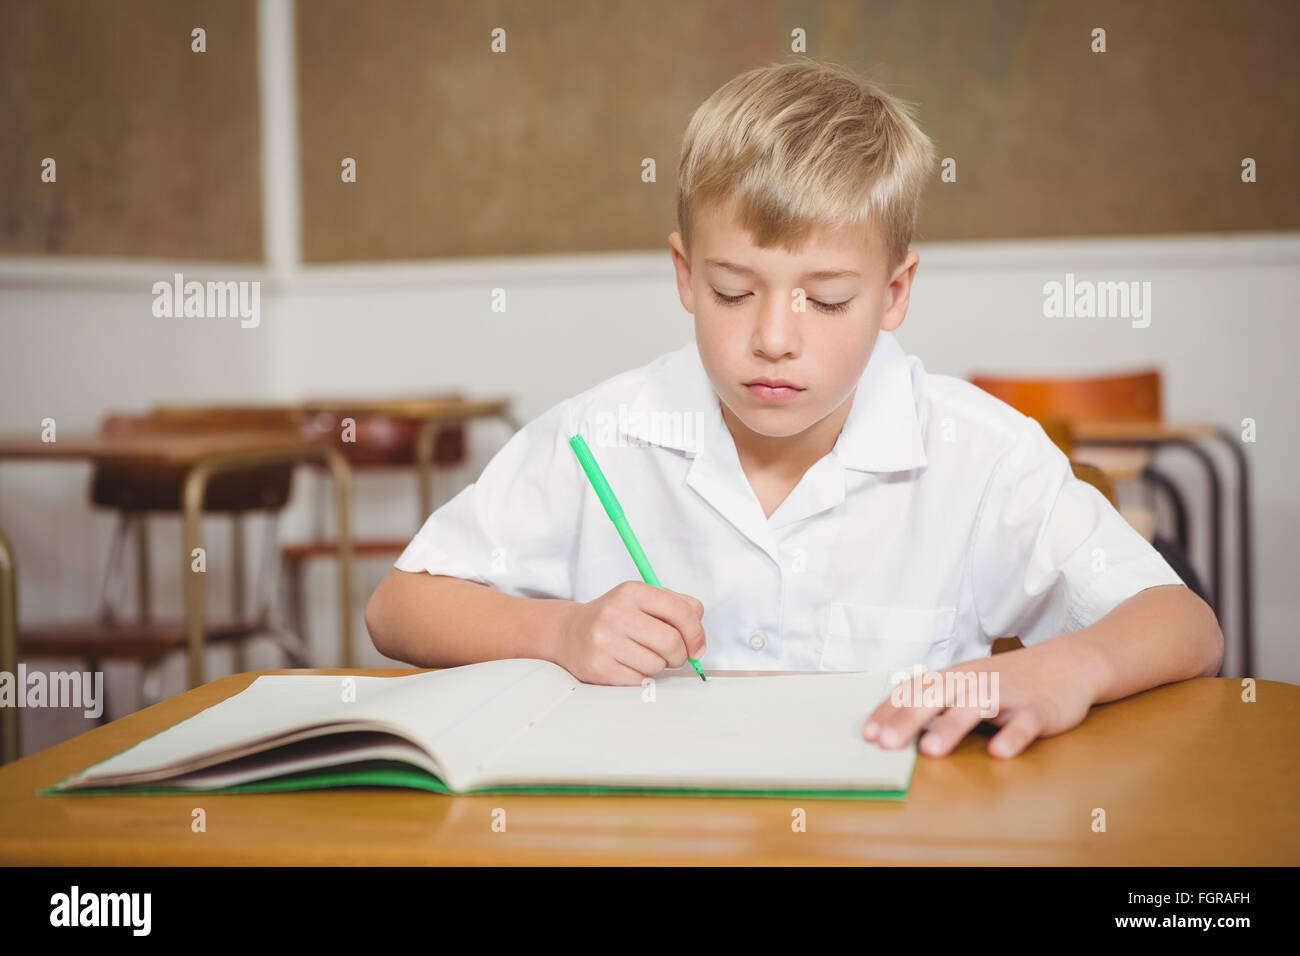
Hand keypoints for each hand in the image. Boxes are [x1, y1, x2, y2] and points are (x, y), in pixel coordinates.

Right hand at [556, 581, 706, 684]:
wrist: (570, 633)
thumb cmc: (615, 617)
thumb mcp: (642, 599)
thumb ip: (676, 607)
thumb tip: (699, 636)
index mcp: (632, 592)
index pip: (681, 611)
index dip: (696, 633)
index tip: (698, 647)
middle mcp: (616, 614)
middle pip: (672, 642)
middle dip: (680, 655)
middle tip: (673, 655)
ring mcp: (605, 642)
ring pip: (657, 665)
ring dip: (658, 666)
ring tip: (642, 655)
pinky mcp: (599, 667)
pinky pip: (640, 681)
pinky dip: (642, 677)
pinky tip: (629, 665)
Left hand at [861, 637, 1103, 757]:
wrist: (1068, 663)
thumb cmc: (1008, 680)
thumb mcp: (969, 685)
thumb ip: (938, 703)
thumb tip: (896, 726)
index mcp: (956, 678)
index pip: (915, 691)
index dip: (891, 711)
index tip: (867, 733)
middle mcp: (977, 682)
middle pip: (938, 697)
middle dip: (909, 720)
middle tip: (885, 745)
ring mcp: (1008, 695)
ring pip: (977, 707)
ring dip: (953, 728)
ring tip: (931, 751)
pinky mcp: (1039, 709)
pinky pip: (1025, 723)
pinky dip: (1012, 736)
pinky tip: (999, 752)